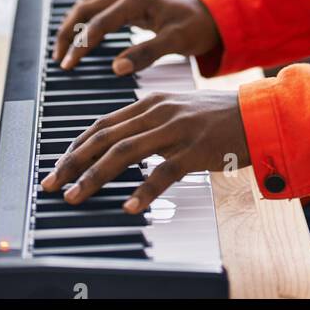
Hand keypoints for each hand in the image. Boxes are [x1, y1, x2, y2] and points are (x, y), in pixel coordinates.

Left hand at [39, 89, 249, 211]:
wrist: (256, 113)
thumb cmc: (216, 116)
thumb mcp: (177, 109)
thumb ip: (148, 122)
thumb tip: (116, 142)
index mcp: (151, 103)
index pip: (102, 123)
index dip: (76, 145)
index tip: (58, 165)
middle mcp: (158, 112)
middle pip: (105, 138)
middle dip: (73, 162)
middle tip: (52, 183)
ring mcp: (176, 130)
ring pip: (124, 153)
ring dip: (94, 176)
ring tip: (75, 195)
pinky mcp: (195, 150)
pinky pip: (163, 172)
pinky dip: (143, 190)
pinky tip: (129, 206)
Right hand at [52, 0, 220, 72]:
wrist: (214, 12)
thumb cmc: (198, 25)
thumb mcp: (177, 41)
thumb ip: (147, 53)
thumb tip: (116, 68)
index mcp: (137, 0)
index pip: (98, 23)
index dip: (80, 46)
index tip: (68, 65)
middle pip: (85, 8)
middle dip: (68, 32)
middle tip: (59, 59)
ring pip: (89, 4)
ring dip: (73, 24)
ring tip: (63, 49)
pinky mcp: (131, 3)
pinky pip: (99, 7)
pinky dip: (85, 20)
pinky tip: (81, 37)